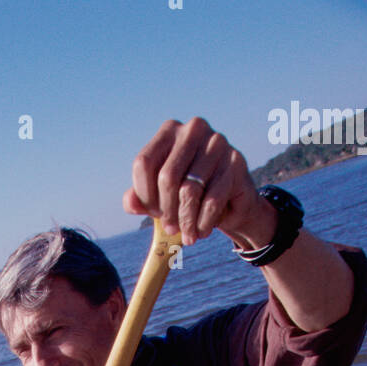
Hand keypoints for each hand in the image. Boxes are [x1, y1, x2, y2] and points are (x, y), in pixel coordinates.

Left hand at [123, 117, 276, 249]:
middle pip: (167, 177)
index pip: (144, 163)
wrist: (230, 203)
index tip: (153, 213)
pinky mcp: (236, 162)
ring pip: (190, 190)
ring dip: (186, 221)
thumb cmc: (188, 196)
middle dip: (166, 211)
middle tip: (170, 229)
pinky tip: (201, 231)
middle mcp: (194, 129)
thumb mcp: (160, 197)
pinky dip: (203, 222)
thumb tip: (130, 203)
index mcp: (169, 131)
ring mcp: (217, 143)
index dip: (144, 195)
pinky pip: (212, 200)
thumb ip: (140, 198)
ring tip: (187, 235)